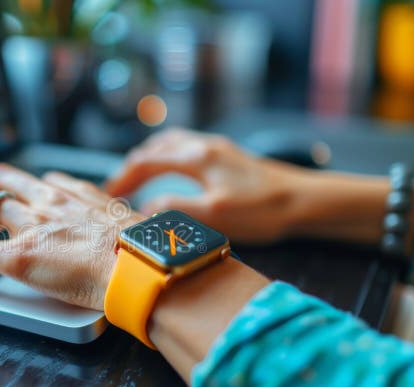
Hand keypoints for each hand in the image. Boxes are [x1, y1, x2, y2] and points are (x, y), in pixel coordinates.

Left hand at [0, 163, 144, 310]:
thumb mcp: (125, 224)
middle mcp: (48, 203)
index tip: (8, 199)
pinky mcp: (19, 256)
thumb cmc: (142, 251)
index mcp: (74, 195)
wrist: (143, 265)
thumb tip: (115, 228)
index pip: (34, 181)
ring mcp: (31, 227)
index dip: (15, 189)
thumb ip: (110, 219)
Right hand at [106, 128, 306, 243]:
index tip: (106, 197)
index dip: (121, 179)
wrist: (306, 201)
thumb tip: (143, 209)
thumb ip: (174, 210)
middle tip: (115, 190)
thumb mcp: (214, 215)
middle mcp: (203, 145)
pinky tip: (171, 170)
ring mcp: (217, 148)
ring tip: (135, 177)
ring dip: (148, 159)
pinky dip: (166, 157)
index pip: (145, 162)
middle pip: (154, 149)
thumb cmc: (263, 210)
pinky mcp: (227, 156)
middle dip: (130, 168)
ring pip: (170, 144)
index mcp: (196, 157)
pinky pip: (185, 148)